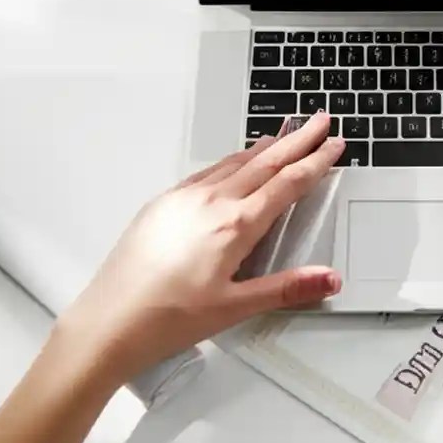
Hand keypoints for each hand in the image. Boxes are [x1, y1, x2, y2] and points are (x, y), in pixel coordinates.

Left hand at [57, 113, 344, 381]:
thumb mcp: (236, 308)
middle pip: (265, 162)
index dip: (315, 162)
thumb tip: (328, 278)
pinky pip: (207, 171)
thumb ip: (287, 288)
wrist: (109, 320)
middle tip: (320, 121)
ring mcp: (184, 199)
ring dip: (265, 146)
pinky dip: (232, 160)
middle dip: (298, 140)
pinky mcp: (163, 204)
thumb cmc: (165, 318)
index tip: (334, 145)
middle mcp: (210, 202)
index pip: (287, 184)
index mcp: (234, 225)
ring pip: (235, 161)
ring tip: (284, 133)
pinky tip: (234, 162)